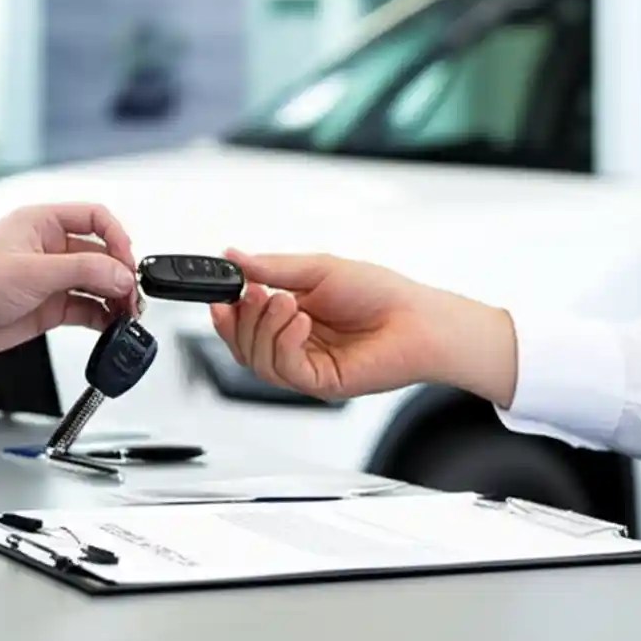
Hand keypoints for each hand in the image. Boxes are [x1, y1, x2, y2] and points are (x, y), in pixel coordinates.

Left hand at [0, 203, 138, 372]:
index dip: (117, 238)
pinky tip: (109, 326)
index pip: (95, 218)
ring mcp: (49, 279)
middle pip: (101, 254)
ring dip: (114, 298)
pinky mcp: (48, 307)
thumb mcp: (31, 272)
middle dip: (120, 274)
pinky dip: (101, 317)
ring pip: (97, 283)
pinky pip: (85, 308)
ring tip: (126, 316)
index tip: (127, 264)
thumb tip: (122, 273)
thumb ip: (83, 271)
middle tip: (131, 297)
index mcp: (42, 223)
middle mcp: (49, 248)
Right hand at [209, 250, 516, 404]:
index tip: (220, 296)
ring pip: (259, 361)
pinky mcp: (323, 383)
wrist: (420, 319)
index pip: (245, 326)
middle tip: (253, 293)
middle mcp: (297, 346)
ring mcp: (309, 367)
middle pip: (245, 347)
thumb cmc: (381, 294)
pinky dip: (285, 343)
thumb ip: (273, 267)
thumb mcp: (318, 269)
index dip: (227, 315)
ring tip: (285, 301)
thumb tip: (233, 257)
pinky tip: (300, 322)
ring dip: (265, 328)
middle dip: (243, 320)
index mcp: (292, 319)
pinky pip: (286, 370)